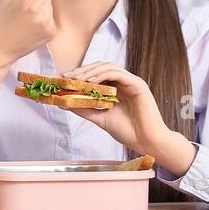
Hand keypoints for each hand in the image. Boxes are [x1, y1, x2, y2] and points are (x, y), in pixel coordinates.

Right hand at [0, 0, 64, 98]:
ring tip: (24, 14)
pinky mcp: (52, 33)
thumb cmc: (0, 20)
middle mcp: (43, 15)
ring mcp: (49, 26)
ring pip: (49, 4)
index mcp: (31, 4)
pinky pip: (50, 16)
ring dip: (40, 3)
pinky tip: (30, 22)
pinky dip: (42, 15)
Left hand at [58, 62, 195, 171]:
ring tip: (76, 79)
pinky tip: (91, 82)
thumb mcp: (99, 117)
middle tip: (66, 76)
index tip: (62, 78)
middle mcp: (123, 82)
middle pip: (99, 67)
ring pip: (107, 67)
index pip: (95, 74)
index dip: (79, 73)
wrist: (146, 142)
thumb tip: (62, 103)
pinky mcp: (138, 84)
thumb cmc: (126, 131)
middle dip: (81, 70)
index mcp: (116, 88)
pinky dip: (102, 75)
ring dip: (89, 71)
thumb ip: (83, 108)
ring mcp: (131, 82)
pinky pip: (118, 74)